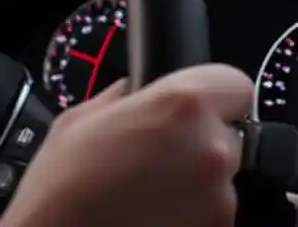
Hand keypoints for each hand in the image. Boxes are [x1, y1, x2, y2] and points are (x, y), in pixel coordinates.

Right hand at [0, 64, 252, 226]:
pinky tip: (152, 215)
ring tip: (149, 194)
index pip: (236, 85)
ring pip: (221, 180)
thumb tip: (135, 92)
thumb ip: (124, 97)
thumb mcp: (82, 118)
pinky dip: (191, 214)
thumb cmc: (61, 188)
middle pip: (228, 136)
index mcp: (183, 105)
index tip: (198, 109)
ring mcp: (218, 199)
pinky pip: (212, 214)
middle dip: (200, 144)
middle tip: (157, 159)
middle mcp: (211, 150)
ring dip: (196, 183)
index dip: (216, 96)